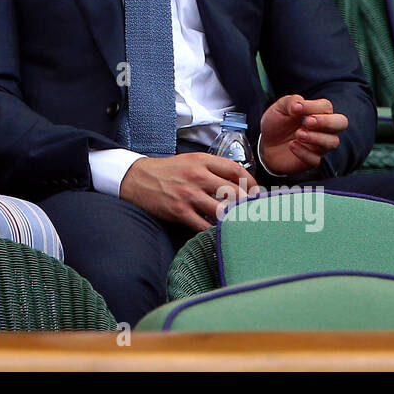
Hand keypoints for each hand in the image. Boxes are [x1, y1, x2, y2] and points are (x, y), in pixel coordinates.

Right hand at [118, 153, 257, 230]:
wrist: (138, 178)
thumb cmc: (166, 171)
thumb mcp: (190, 160)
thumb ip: (212, 168)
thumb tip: (237, 182)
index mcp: (202, 161)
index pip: (236, 170)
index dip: (251, 182)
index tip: (256, 192)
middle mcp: (197, 176)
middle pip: (235, 192)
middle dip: (248, 204)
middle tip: (254, 212)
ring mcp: (189, 195)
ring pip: (223, 210)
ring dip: (235, 219)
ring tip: (242, 224)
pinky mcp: (180, 211)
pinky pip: (204, 226)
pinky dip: (215, 232)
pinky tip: (221, 233)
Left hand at [259, 95, 347, 175]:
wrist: (264, 144)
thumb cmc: (277, 123)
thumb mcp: (280, 108)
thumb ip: (291, 102)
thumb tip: (299, 105)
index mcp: (318, 113)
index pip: (326, 107)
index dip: (313, 106)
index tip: (296, 108)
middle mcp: (324, 129)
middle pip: (341, 123)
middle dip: (327, 121)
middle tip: (308, 122)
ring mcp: (319, 146)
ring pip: (332, 142)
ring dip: (316, 137)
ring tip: (298, 134)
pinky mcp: (311, 161)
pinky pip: (316, 160)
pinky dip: (304, 152)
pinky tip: (292, 145)